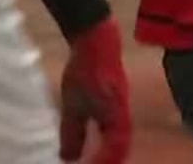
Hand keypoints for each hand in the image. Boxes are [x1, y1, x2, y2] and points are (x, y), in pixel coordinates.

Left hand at [59, 16, 130, 162]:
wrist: (95, 40)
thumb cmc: (86, 71)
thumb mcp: (73, 106)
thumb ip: (72, 133)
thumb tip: (69, 159)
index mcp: (117, 118)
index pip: (116, 150)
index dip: (103, 163)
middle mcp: (122, 114)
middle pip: (120, 147)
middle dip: (106, 160)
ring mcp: (119, 106)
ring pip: (116, 137)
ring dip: (104, 151)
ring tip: (88, 159)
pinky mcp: (112, 99)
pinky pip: (111, 126)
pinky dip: (102, 139)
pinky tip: (88, 138)